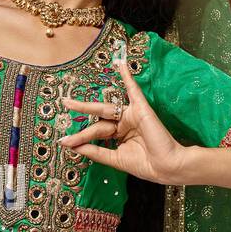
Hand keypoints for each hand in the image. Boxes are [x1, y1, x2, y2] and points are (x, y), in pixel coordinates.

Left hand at [58, 56, 195, 184]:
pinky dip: (127, 77)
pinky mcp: (141, 109)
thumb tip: (75, 147)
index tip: (64, 142)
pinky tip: (120, 64)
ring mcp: (132, 115)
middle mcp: (124, 123)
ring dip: (86, 106)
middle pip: (98, 122)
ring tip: (68, 103)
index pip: (96, 132)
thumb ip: (96, 152)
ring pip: (105, 109)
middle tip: (64, 118)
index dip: (81, 138)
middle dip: (81, 125)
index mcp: (119, 135)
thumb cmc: (146, 165)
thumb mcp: (115, 160)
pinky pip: (133, 89)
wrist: (166, 167)